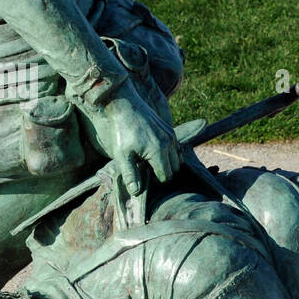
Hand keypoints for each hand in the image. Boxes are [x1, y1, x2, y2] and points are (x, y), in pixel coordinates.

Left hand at [78, 80, 180, 197]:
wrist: (124, 105)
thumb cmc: (121, 131)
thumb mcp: (122, 155)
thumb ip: (130, 175)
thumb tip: (136, 193)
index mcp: (158, 151)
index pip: (165, 176)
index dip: (155, 180)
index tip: (142, 174)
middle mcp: (169, 143)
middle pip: (174, 169)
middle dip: (162, 173)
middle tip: (144, 169)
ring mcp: (171, 135)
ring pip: (177, 159)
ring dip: (167, 164)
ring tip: (148, 161)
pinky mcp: (170, 130)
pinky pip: (176, 148)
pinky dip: (168, 154)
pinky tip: (153, 152)